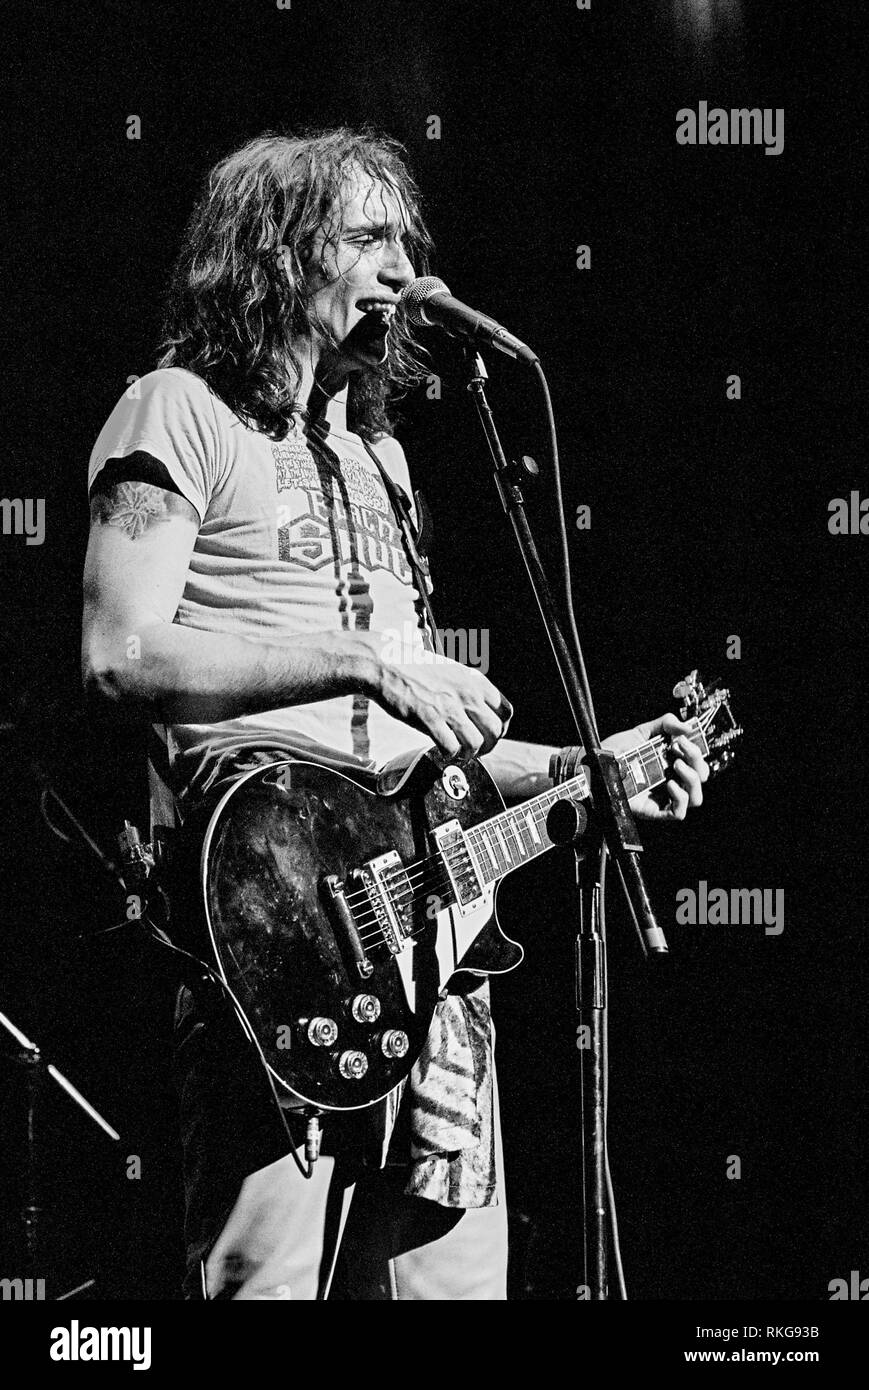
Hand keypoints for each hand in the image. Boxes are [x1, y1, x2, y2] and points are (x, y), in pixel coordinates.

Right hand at [371, 646, 512, 758]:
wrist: (385, 663)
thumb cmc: (413, 665)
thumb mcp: (450, 668)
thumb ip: (466, 686)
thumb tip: (476, 705)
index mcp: (474, 680)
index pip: (506, 711)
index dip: (501, 728)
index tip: (491, 734)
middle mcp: (467, 694)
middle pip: (495, 731)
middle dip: (488, 746)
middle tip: (477, 750)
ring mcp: (449, 707)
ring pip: (476, 743)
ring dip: (469, 755)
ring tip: (459, 755)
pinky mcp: (430, 719)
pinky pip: (451, 748)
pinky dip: (449, 756)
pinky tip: (443, 753)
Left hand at [602, 712, 708, 821]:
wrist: (594, 764)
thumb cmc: (616, 751)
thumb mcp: (642, 732)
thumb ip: (666, 724)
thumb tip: (687, 727)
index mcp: (671, 763)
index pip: (698, 762)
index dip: (697, 750)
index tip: (682, 738)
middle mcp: (671, 779)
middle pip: (701, 778)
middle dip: (696, 760)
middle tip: (678, 748)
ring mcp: (663, 796)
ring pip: (696, 798)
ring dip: (692, 779)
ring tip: (677, 765)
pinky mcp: (654, 810)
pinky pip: (678, 813)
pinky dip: (680, 798)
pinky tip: (669, 784)